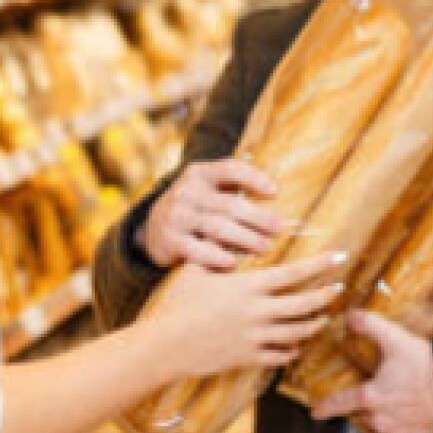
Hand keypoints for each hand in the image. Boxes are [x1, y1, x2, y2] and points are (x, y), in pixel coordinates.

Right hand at [142, 159, 284, 270]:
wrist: (153, 228)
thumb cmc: (195, 207)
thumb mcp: (208, 189)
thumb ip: (234, 187)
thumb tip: (275, 195)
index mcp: (199, 173)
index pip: (230, 169)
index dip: (254, 179)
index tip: (274, 193)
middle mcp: (187, 192)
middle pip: (230, 205)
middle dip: (258, 218)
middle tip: (278, 229)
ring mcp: (177, 216)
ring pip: (218, 228)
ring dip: (245, 238)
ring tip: (265, 247)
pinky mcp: (170, 240)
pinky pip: (197, 249)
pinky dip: (216, 256)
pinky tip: (232, 263)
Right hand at [150, 253, 344, 377]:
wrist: (166, 345)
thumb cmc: (178, 304)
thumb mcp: (196, 271)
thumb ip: (215, 251)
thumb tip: (223, 229)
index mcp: (249, 287)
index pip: (294, 272)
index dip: (320, 264)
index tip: (340, 257)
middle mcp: (258, 312)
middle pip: (304, 303)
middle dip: (326, 295)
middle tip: (340, 288)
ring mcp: (256, 337)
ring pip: (298, 331)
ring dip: (315, 323)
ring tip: (323, 317)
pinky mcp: (249, 358)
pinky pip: (280, 355)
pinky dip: (292, 350)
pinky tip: (297, 345)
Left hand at [314, 311, 432, 432]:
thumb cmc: (428, 366)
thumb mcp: (397, 339)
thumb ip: (370, 326)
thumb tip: (348, 315)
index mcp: (372, 397)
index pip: (340, 403)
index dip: (326, 407)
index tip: (316, 412)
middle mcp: (381, 422)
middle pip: (362, 425)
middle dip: (364, 419)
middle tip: (372, 410)